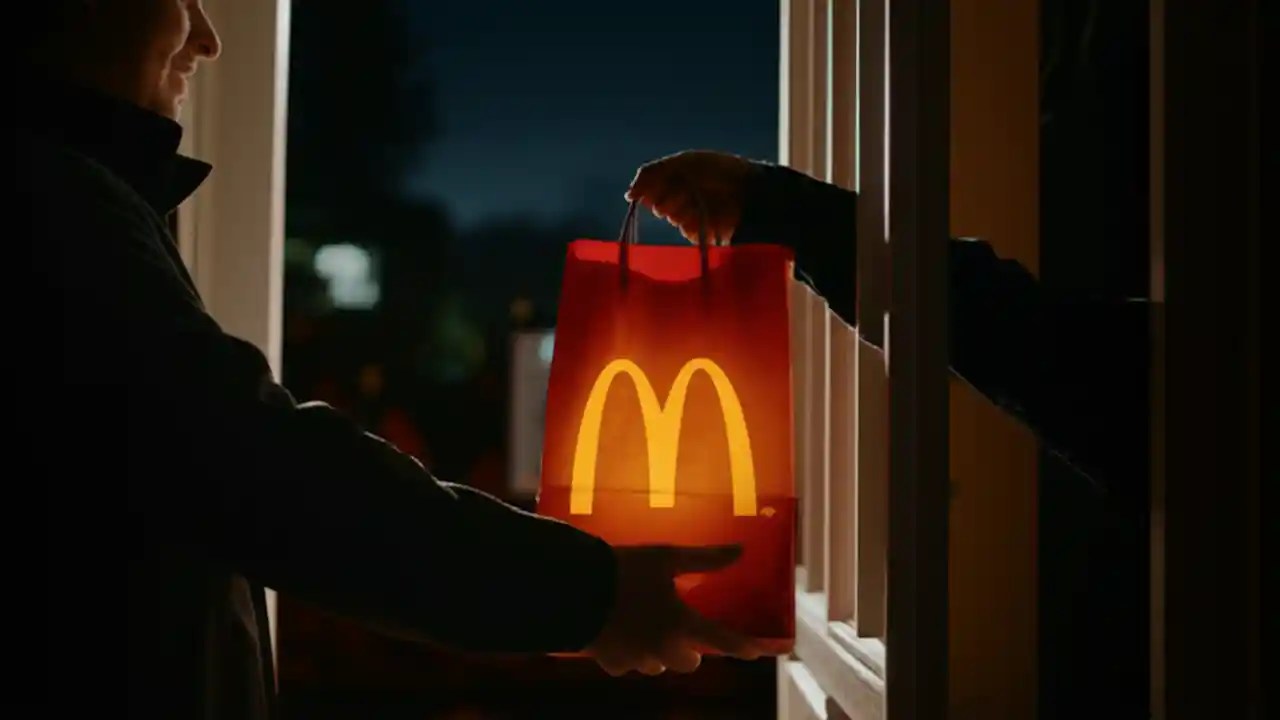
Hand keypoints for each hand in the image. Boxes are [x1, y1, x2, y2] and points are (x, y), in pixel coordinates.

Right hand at [584, 544, 762, 675]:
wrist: (576, 589)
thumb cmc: (625, 570)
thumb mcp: (666, 556)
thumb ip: (704, 558)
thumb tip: (740, 550)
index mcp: (680, 622)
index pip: (721, 640)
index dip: (743, 646)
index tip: (758, 651)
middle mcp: (662, 648)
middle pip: (689, 662)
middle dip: (691, 651)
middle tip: (684, 631)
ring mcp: (636, 658)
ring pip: (658, 665)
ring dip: (661, 653)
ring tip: (650, 630)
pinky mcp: (611, 662)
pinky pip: (629, 665)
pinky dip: (630, 654)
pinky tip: (622, 635)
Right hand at [626, 150, 760, 244]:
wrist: (748, 187)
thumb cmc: (718, 170)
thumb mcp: (684, 162)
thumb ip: (653, 174)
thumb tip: (629, 195)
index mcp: (674, 181)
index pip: (649, 190)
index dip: (652, 188)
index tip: (661, 183)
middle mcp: (680, 199)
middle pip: (659, 205)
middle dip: (672, 195)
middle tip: (687, 188)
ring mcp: (691, 216)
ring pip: (673, 217)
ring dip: (685, 206)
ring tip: (702, 199)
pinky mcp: (702, 232)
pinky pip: (687, 230)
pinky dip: (694, 220)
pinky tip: (706, 213)